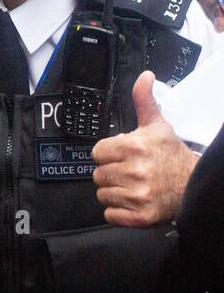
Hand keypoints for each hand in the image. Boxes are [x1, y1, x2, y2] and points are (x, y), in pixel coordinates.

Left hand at [92, 71, 198, 226]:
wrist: (194, 184)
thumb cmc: (171, 155)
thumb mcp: (157, 126)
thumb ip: (144, 101)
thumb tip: (144, 77)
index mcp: (134, 146)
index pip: (97, 152)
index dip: (109, 155)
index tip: (124, 156)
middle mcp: (135, 171)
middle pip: (98, 175)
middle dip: (112, 173)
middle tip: (132, 172)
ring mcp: (137, 195)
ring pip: (103, 195)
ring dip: (115, 192)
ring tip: (134, 186)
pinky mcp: (140, 216)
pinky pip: (110, 214)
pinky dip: (119, 211)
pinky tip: (134, 201)